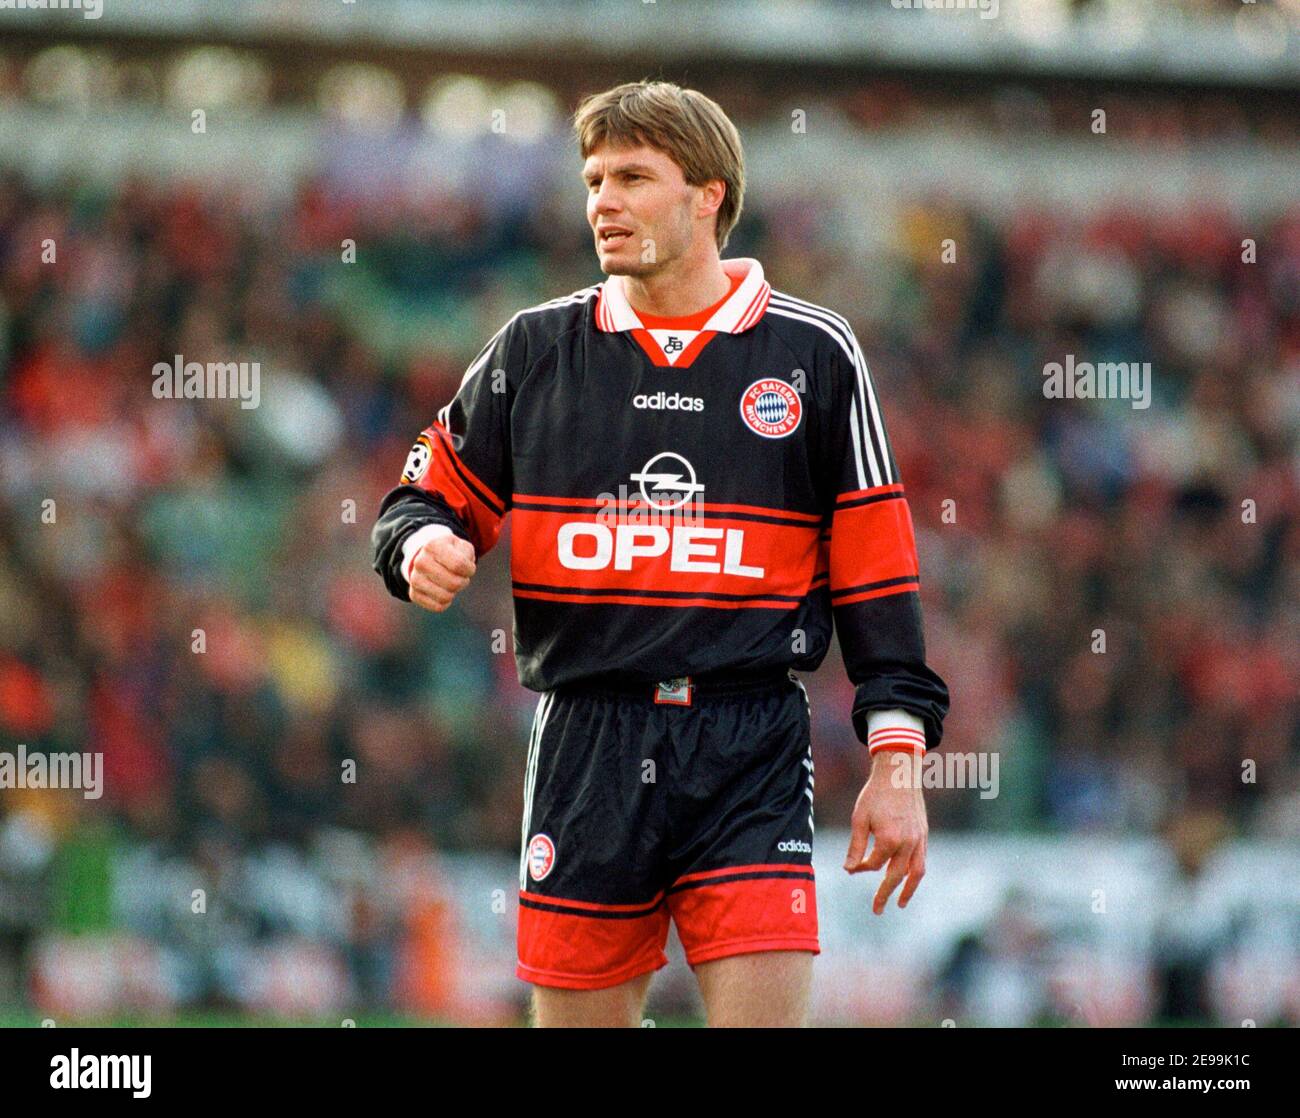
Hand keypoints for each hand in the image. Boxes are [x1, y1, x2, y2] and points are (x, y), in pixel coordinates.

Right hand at [408, 533, 476, 612]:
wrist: (429, 557)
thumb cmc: (451, 552)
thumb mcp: (462, 546)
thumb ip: (466, 554)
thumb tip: (461, 568)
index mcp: (432, 546)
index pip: (458, 565)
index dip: (469, 570)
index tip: (469, 567)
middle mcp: (420, 562)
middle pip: (453, 583)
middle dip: (463, 582)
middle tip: (461, 577)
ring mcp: (414, 578)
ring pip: (445, 597)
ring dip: (454, 592)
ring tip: (452, 583)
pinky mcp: (414, 594)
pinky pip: (438, 607)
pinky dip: (446, 602)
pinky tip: (444, 591)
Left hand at [843, 750, 927, 913]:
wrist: (899, 773)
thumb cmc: (875, 795)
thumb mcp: (859, 819)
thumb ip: (856, 847)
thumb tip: (849, 870)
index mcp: (889, 839)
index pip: (874, 865)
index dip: (861, 867)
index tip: (852, 867)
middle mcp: (907, 843)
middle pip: (896, 876)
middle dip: (885, 894)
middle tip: (877, 910)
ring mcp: (919, 840)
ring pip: (916, 873)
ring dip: (908, 890)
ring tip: (900, 903)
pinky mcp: (924, 835)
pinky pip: (922, 860)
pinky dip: (915, 874)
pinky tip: (908, 879)